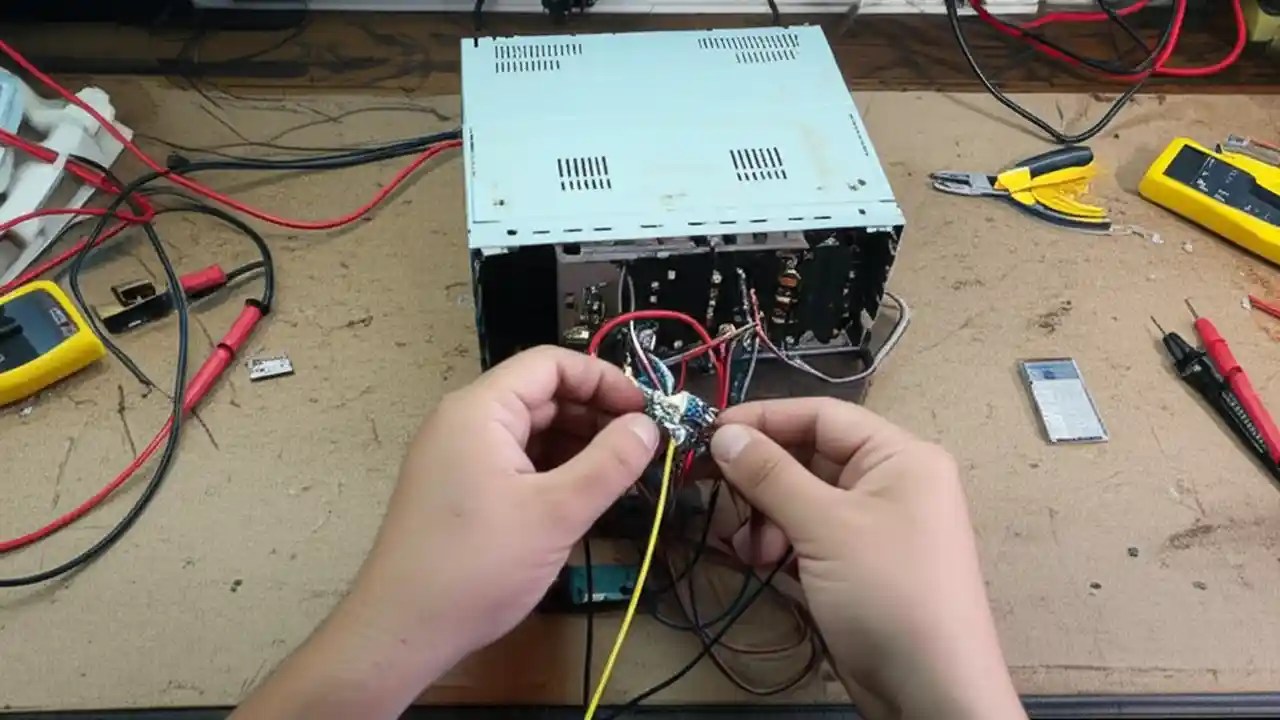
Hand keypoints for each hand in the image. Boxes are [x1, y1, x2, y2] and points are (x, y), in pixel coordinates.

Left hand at [232, 347, 658, 719]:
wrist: (401, 630)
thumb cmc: (476, 566)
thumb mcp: (555, 513)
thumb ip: (609, 464)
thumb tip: (649, 427)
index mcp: (480, 410)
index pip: (551, 364)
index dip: (604, 380)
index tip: (646, 412)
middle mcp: (465, 422)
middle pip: (542, 395)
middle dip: (596, 414)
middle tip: (644, 447)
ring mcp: (459, 457)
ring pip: (532, 431)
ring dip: (580, 445)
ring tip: (622, 475)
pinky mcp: (460, 489)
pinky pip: (516, 461)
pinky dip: (554, 470)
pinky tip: (584, 496)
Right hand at [708, 398, 1023, 719]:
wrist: (932, 691)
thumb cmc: (888, 593)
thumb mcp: (825, 526)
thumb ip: (770, 475)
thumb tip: (723, 432)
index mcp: (899, 455)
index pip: (822, 416)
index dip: (764, 419)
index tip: (709, 431)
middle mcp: (890, 481)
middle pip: (809, 457)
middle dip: (761, 479)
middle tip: (714, 493)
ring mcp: (875, 525)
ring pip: (803, 499)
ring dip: (765, 516)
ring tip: (748, 547)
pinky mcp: (859, 563)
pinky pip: (810, 534)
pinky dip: (780, 542)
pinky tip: (759, 561)